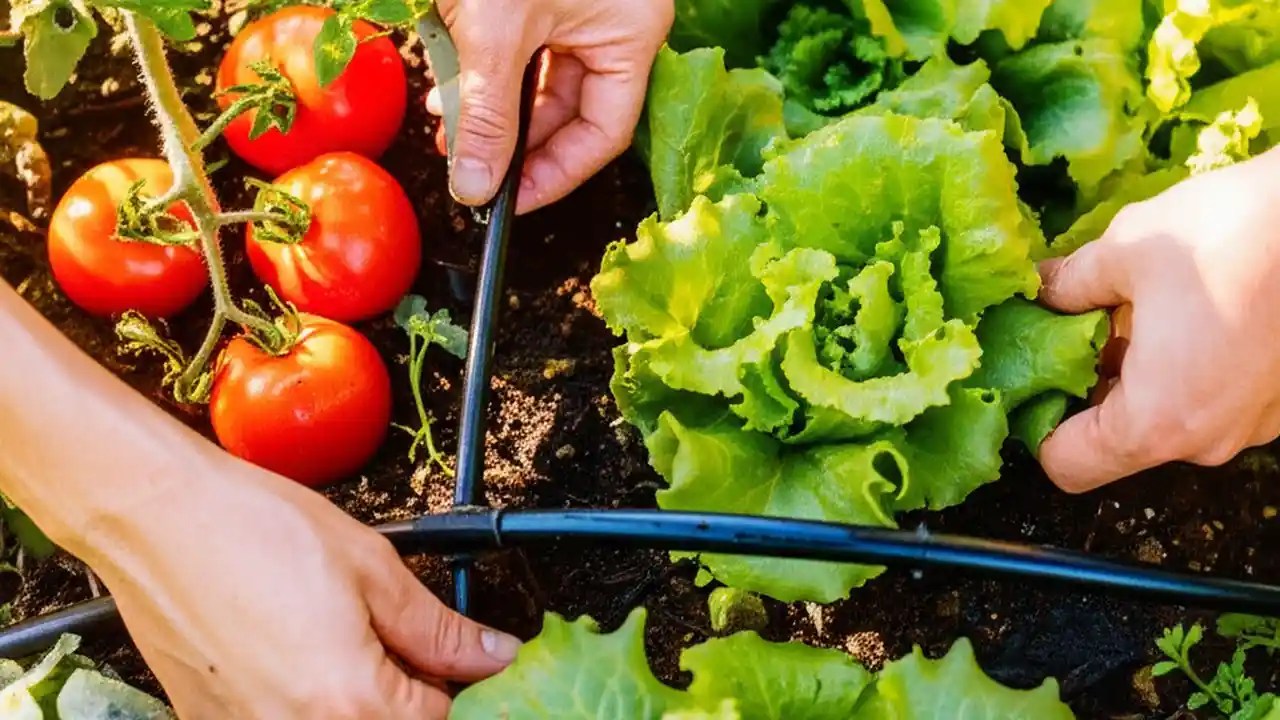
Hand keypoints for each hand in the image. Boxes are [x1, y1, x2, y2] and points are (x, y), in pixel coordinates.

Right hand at [85, 447, 518, 718]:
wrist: (155, 515)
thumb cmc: (253, 529)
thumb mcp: (371, 569)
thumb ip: (439, 629)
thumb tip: (494, 656)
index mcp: (350, 703)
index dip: (466, 688)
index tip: (472, 660)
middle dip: (416, 696)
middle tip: (414, 648)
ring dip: (365, 700)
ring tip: (356, 642)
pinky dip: (314, 702)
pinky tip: (309, 653)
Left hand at [426, 0, 672, 213]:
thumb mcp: (495, 33)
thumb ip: (487, 114)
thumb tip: (477, 185)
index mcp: (631, 33)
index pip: (603, 132)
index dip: (556, 174)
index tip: (510, 199)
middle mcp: (615, 23)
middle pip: (569, 110)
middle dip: (511, 138)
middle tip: (465, 161)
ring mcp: (584, 6)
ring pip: (540, 79)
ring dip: (491, 103)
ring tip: (447, 115)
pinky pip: (522, 44)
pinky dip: (486, 64)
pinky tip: (450, 73)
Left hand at [1038, 148, 1279, 492]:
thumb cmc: (1233, 233)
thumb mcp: (1126, 251)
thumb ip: (1070, 284)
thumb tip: (1039, 290)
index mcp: (1156, 422)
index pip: (1066, 465)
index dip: (1037, 424)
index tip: (1029, 375)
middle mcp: (1206, 440)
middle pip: (1115, 441)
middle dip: (1087, 387)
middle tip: (1072, 327)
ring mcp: (1252, 426)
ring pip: (1165, 417)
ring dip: (1138, 373)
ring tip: (1134, 308)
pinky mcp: (1279, 402)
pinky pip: (1210, 399)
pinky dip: (1186, 367)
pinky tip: (1186, 309)